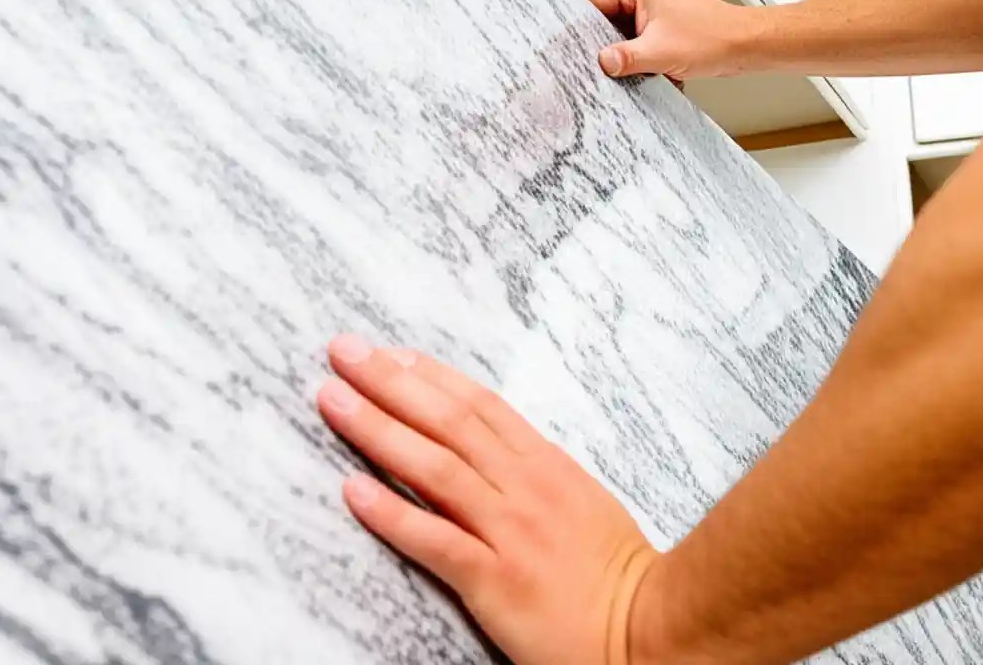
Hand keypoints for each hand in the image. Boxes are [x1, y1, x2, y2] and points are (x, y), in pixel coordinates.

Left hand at [318, 334, 661, 664]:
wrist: (651, 630)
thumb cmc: (616, 573)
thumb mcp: (581, 502)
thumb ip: (535, 473)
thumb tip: (490, 451)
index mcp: (546, 465)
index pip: (479, 405)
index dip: (430, 376)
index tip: (392, 354)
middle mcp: (524, 487)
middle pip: (447, 421)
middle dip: (390, 382)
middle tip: (343, 351)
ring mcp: (509, 531)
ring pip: (434, 467)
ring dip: (377, 429)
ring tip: (332, 399)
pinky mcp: (495, 580)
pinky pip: (434, 540)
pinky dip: (390, 513)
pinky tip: (352, 490)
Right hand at [588, 0, 760, 79]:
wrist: (744, 45)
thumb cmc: (713, 38)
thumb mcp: (658, 53)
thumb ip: (624, 58)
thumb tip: (602, 61)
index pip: (598, 2)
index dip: (589, 30)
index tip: (585, 51)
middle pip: (612, 17)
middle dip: (614, 44)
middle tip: (614, 64)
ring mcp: (660, 1)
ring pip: (628, 29)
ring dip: (632, 51)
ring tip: (641, 64)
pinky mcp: (669, 17)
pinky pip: (644, 34)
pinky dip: (646, 52)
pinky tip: (652, 66)